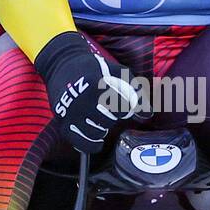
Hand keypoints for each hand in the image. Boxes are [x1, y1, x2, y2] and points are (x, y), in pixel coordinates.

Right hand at [35, 31, 139, 153]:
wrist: (63, 65)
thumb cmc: (96, 71)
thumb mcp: (119, 73)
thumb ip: (137, 92)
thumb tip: (146, 115)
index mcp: (97, 86)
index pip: (123, 108)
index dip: (126, 106)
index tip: (121, 100)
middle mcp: (82, 101)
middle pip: (110, 121)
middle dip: (113, 115)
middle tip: (106, 107)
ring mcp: (71, 114)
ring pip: (97, 133)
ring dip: (102, 128)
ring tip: (98, 117)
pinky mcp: (63, 125)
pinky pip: (83, 145)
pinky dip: (92, 144)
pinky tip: (95, 136)